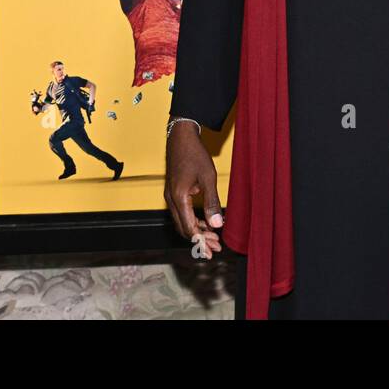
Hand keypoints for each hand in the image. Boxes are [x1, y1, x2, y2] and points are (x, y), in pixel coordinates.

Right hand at [165, 121, 222, 258]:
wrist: (180, 136)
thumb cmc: (194, 154)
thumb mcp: (208, 178)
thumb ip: (212, 202)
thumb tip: (218, 225)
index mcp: (179, 198)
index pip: (189, 228)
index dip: (202, 242)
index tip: (213, 251)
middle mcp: (171, 199)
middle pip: (183, 229)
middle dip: (200, 240)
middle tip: (216, 248)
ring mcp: (170, 196)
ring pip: (182, 222)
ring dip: (196, 231)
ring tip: (213, 237)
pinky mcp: (173, 192)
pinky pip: (181, 213)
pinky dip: (192, 220)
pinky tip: (205, 222)